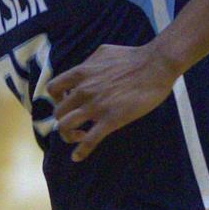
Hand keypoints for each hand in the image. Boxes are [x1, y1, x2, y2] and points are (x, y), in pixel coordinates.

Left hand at [48, 44, 181, 160]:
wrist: (155, 65)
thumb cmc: (133, 57)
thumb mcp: (103, 52)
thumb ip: (89, 63)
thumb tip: (84, 70)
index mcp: (81, 74)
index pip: (52, 89)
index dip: (56, 99)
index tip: (66, 103)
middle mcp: (83, 91)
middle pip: (58, 113)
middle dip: (63, 120)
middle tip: (75, 123)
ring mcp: (96, 106)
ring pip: (66, 127)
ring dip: (68, 135)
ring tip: (78, 136)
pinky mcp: (111, 120)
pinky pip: (89, 140)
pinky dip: (80, 151)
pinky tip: (77, 157)